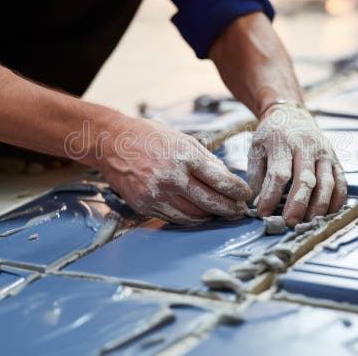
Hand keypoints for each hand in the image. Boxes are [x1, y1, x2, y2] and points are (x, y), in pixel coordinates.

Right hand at [97, 116, 250, 224]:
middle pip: (210, 202)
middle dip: (229, 209)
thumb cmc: (149, 137)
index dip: (237, 191)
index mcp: (184, 156)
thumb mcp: (182, 140)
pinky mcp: (146, 205)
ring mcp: (157, 193)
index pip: (220, 180)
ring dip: (211, 217)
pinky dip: (191, 219)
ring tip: (221, 214)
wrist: (112, 143)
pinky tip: (199, 215)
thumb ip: (206, 160)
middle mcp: (171, 177)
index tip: (245, 194)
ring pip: (194, 215)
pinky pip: (175, 218)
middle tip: (239, 211)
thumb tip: (227, 178)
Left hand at [248, 104, 347, 226]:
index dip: (272, 196)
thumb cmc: (271, 137)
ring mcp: (324, 152)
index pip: (279, 174)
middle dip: (298, 204)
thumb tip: (258, 205)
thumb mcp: (256, 149)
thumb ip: (257, 176)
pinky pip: (341, 182)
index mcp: (283, 142)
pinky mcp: (335, 159)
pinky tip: (328, 213)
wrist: (291, 115)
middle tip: (290, 223)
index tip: (264, 214)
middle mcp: (307, 146)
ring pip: (327, 182)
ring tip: (309, 223)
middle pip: (306, 179)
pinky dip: (337, 200)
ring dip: (319, 206)